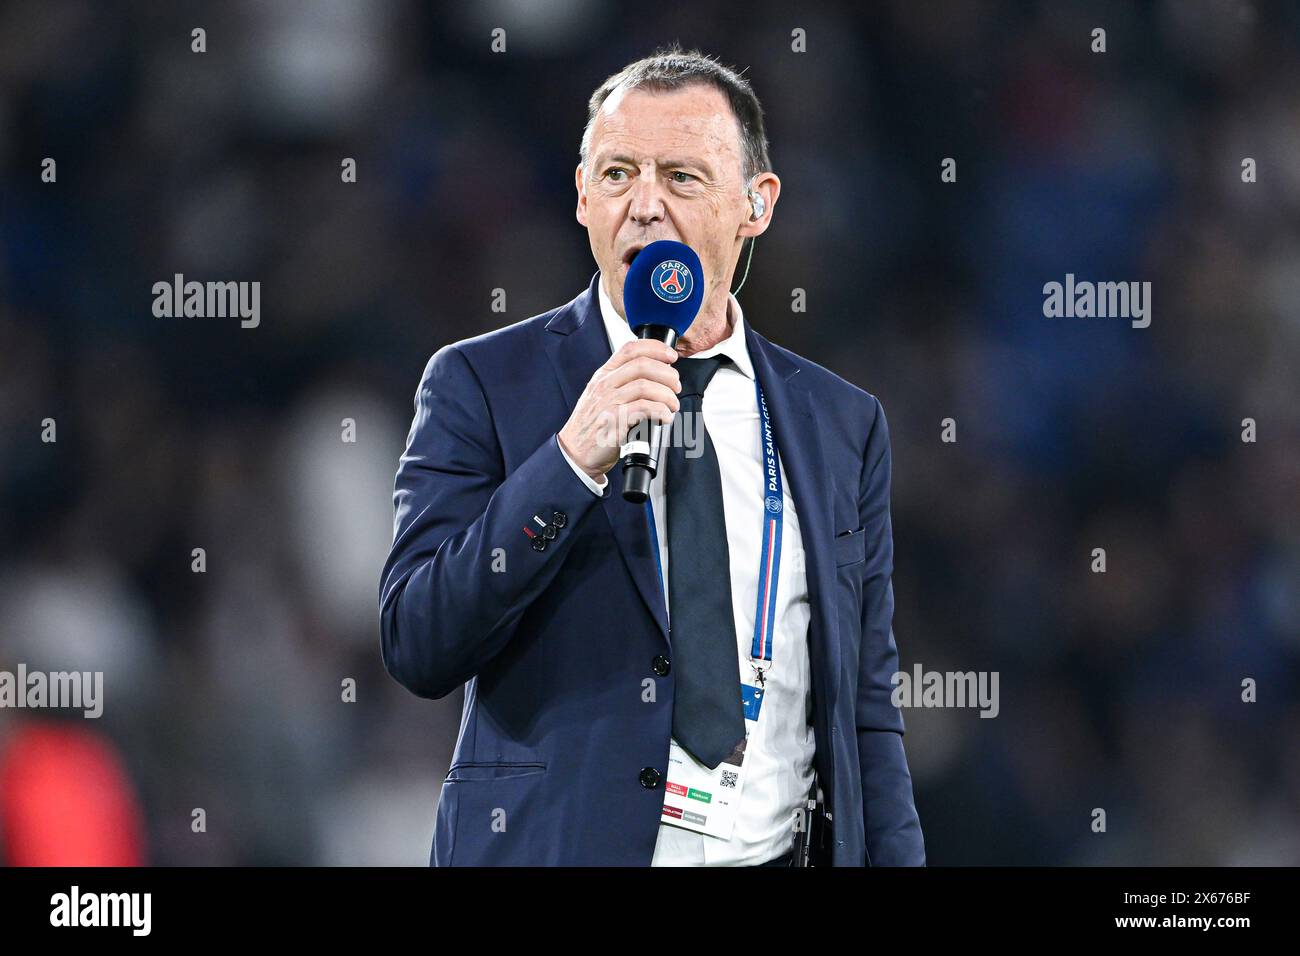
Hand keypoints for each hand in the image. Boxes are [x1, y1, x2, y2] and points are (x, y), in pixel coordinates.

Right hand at [558, 339, 681, 481]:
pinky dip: (661, 411)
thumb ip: (622, 382)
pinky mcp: (615, 422)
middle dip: (667, 374)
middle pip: (642, 365)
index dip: (656, 348)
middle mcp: (605, 386)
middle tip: (676, 386)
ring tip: (672, 405)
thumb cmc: (592, 425)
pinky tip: (665, 417)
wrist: (575, 451)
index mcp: (604, 375)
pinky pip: (644, 409)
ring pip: (645, 387)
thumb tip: (655, 374)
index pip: (630, 349)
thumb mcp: (601, 395)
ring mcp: (608, 403)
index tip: (671, 356)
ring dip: (667, 395)